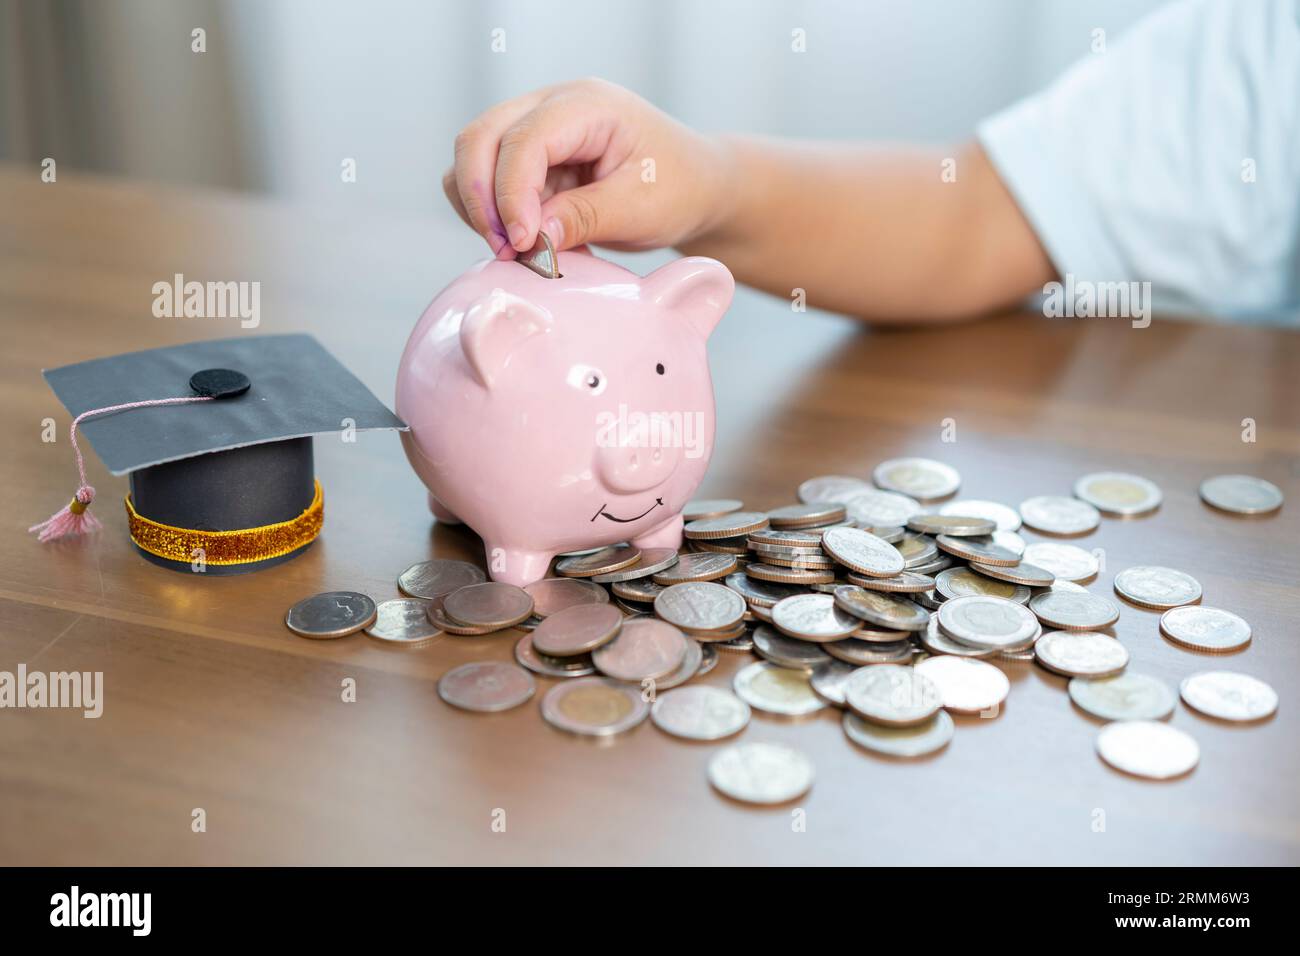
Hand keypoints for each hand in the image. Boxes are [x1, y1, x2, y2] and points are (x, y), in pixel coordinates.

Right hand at [443, 78, 730, 256]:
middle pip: (480, 138)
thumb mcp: (640, 207)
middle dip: (481, 199)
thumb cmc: (679, 189)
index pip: (524, 140)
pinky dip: (493, 215)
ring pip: (473, 159)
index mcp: (587, 105)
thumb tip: (532, 239)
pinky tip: (527, 243)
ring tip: (519, 252)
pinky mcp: (529, 159)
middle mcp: (552, 106)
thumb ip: (584, 218)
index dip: (512, 194)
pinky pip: (486, 182)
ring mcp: (535, 128)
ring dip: (481, 209)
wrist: (695, 187)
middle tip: (506, 252)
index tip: (523, 245)